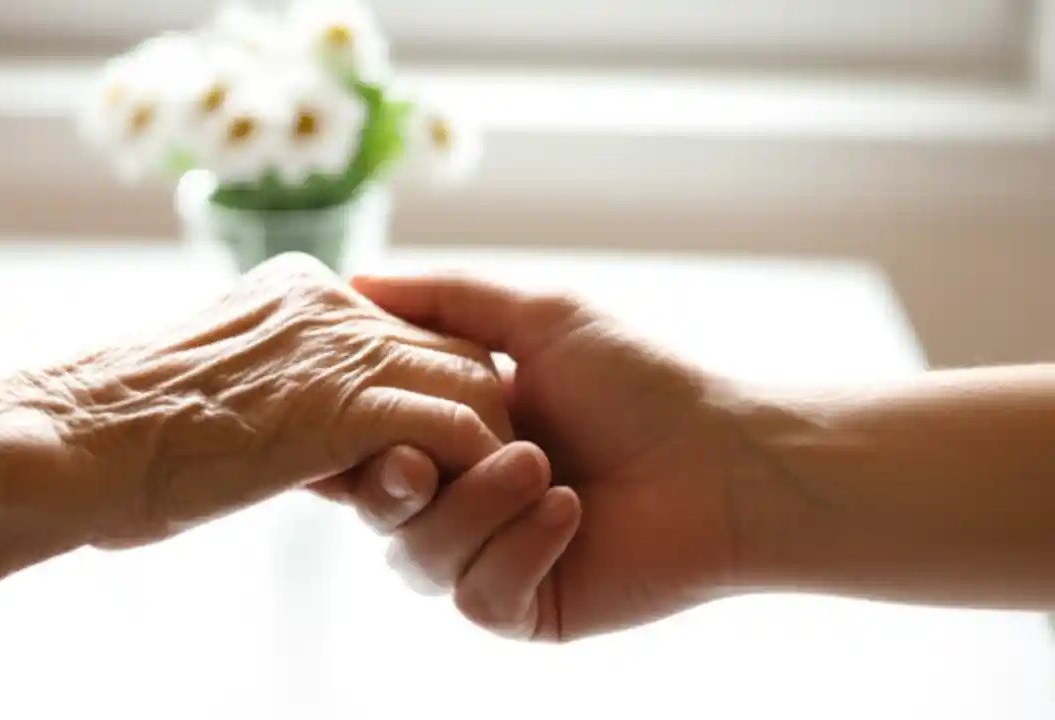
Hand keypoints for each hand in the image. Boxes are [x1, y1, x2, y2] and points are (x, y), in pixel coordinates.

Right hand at [10, 254, 510, 547]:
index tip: (397, 455)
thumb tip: (294, 429)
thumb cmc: (117, 436)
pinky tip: (443, 507)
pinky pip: (458, 427)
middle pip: (454, 351)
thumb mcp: (210, 387)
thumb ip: (273, 386)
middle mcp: (333, 303)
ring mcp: (344, 348)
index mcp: (300, 289)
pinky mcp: (349, 404)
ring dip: (476, 448)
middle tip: (442, 482)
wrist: (70, 443)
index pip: (405, 333)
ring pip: (475, 383)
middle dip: (461, 419)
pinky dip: (469, 471)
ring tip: (452, 501)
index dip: (413, 398)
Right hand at [338, 274, 797, 640]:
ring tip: (542, 468)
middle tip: (430, 456)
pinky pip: (476, 596)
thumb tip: (352, 282)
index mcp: (454, 435)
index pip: (366, 447)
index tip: (341, 416)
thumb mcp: (538, 316)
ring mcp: (489, 557)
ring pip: (417, 556)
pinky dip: (517, 549)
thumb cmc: (641, 384)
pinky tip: (570, 513)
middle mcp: (461, 499)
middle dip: (398, 478)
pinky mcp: (524, 609)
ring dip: (476, 506)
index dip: (348, 439)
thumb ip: (444, 298)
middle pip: (376, 506)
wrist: (726, 463)